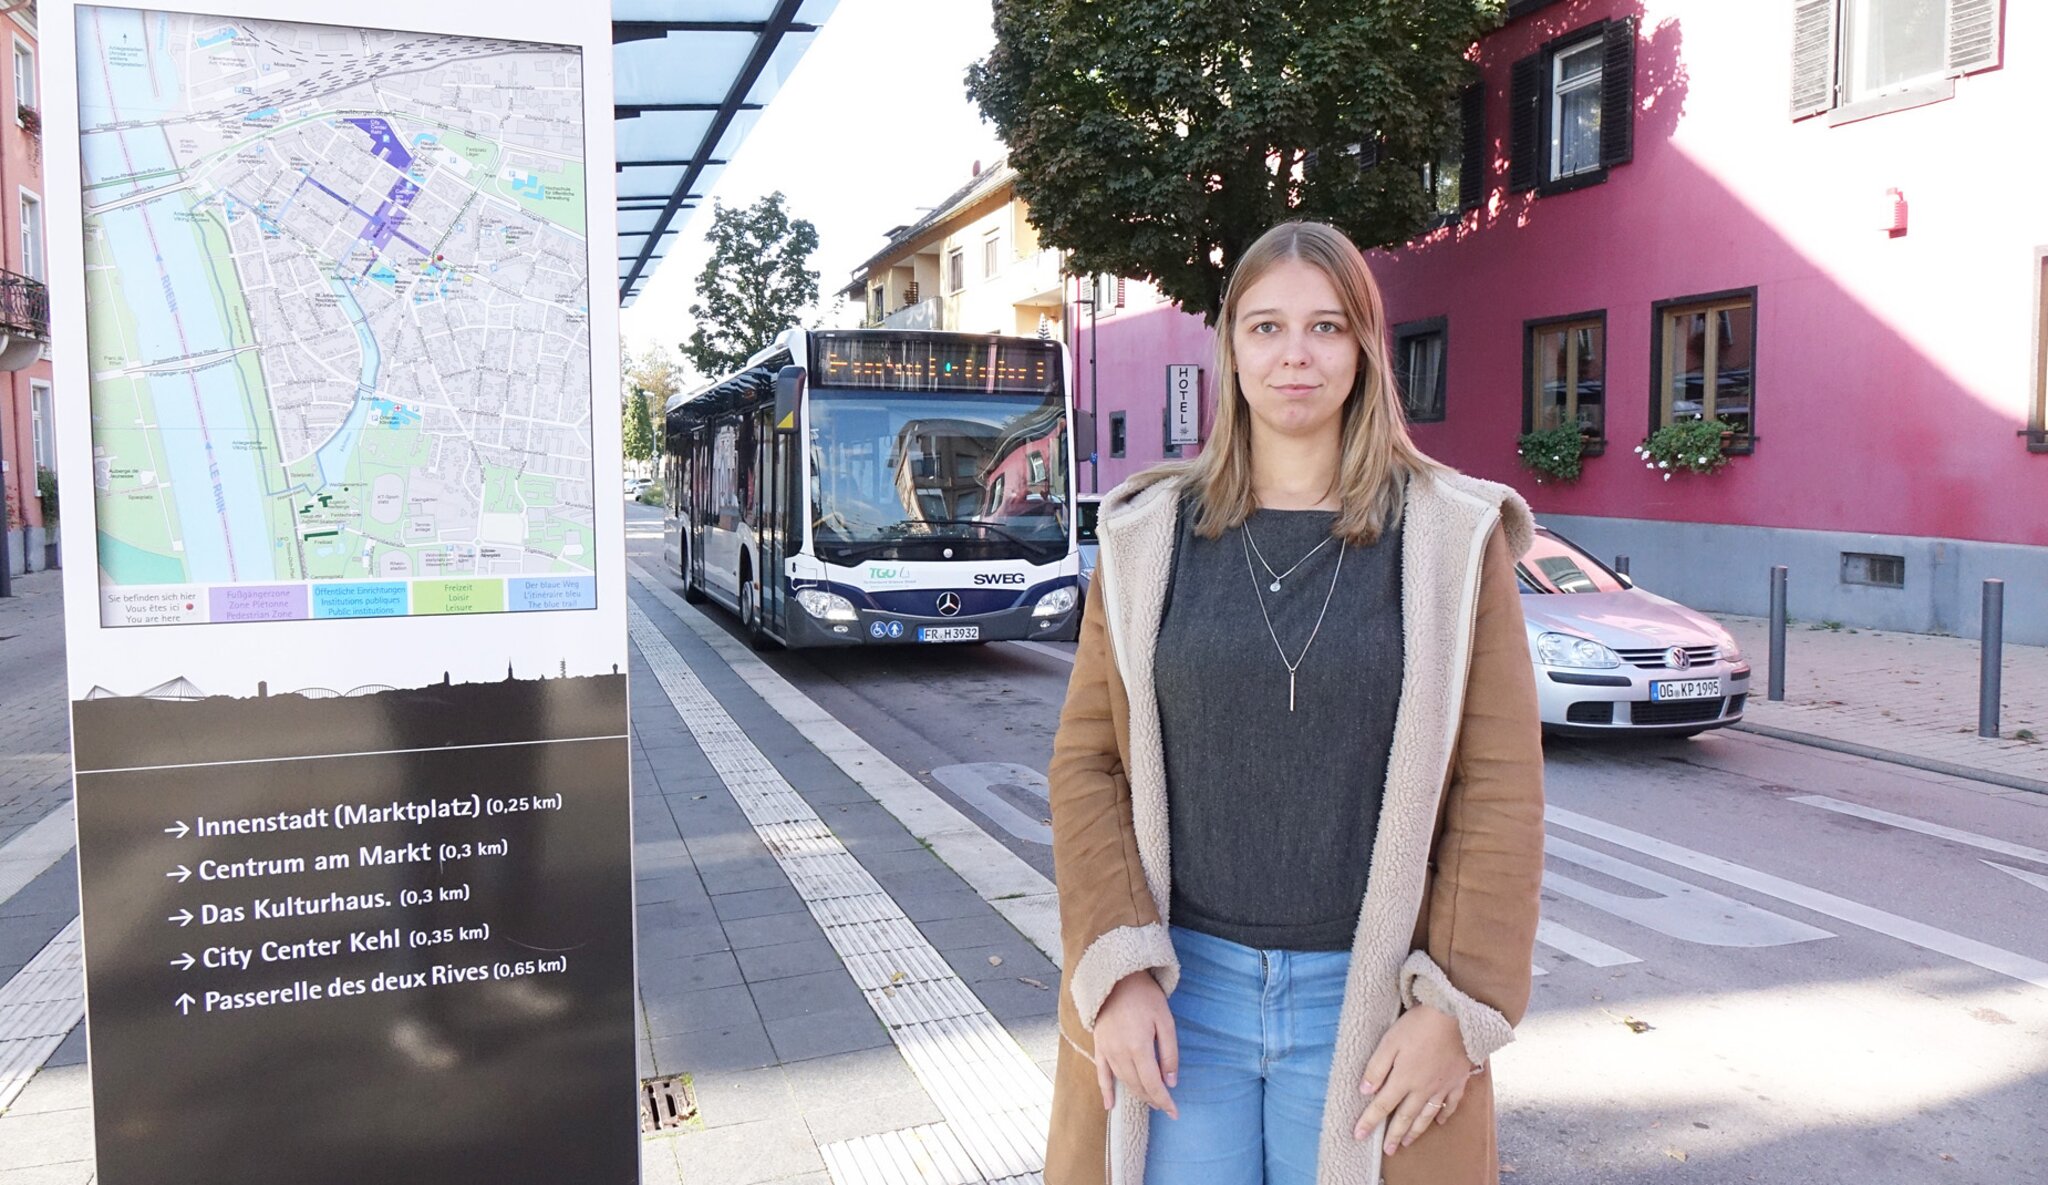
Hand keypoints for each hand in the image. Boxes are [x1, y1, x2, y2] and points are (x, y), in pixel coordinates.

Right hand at [1091, 971, 1178, 1118]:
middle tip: (1165, 1106)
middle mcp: (1120, 1053)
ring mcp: (1107, 1051)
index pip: (1152, 1083)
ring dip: (1137, 1094)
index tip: (1174, 1112)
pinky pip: (1101, 1074)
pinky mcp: (1099, 1047)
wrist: (1116, 978)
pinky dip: (1106, 1091)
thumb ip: (1169, 1053)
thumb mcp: (1166, 1021)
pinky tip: (1110, 1105)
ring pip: (1123, 1082)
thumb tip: (1171, 1081)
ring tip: (1150, 1101)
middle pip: (1137, 1086)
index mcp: (1139, 1047)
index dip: (1164, 1100)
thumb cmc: (1145, 997)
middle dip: (1153, 1098)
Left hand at [1354, 1004, 1473, 1154]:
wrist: (1456, 1016)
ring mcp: (1442, 1086)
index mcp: (1403, 1079)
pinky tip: (1440, 1121)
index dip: (1369, 1121)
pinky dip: (1444, 1115)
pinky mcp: (1457, 1080)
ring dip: (1416, 1131)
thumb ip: (1376, 1067)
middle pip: (1405, 1116)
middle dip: (1394, 1135)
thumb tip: (1364, 1091)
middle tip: (1388, 1150)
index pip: (1381, 1105)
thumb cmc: (1419, 1025)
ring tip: (1408, 1142)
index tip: (1359, 1135)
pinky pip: (1451, 1104)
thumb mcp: (1390, 1041)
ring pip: (1426, 1115)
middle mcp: (1422, 1088)